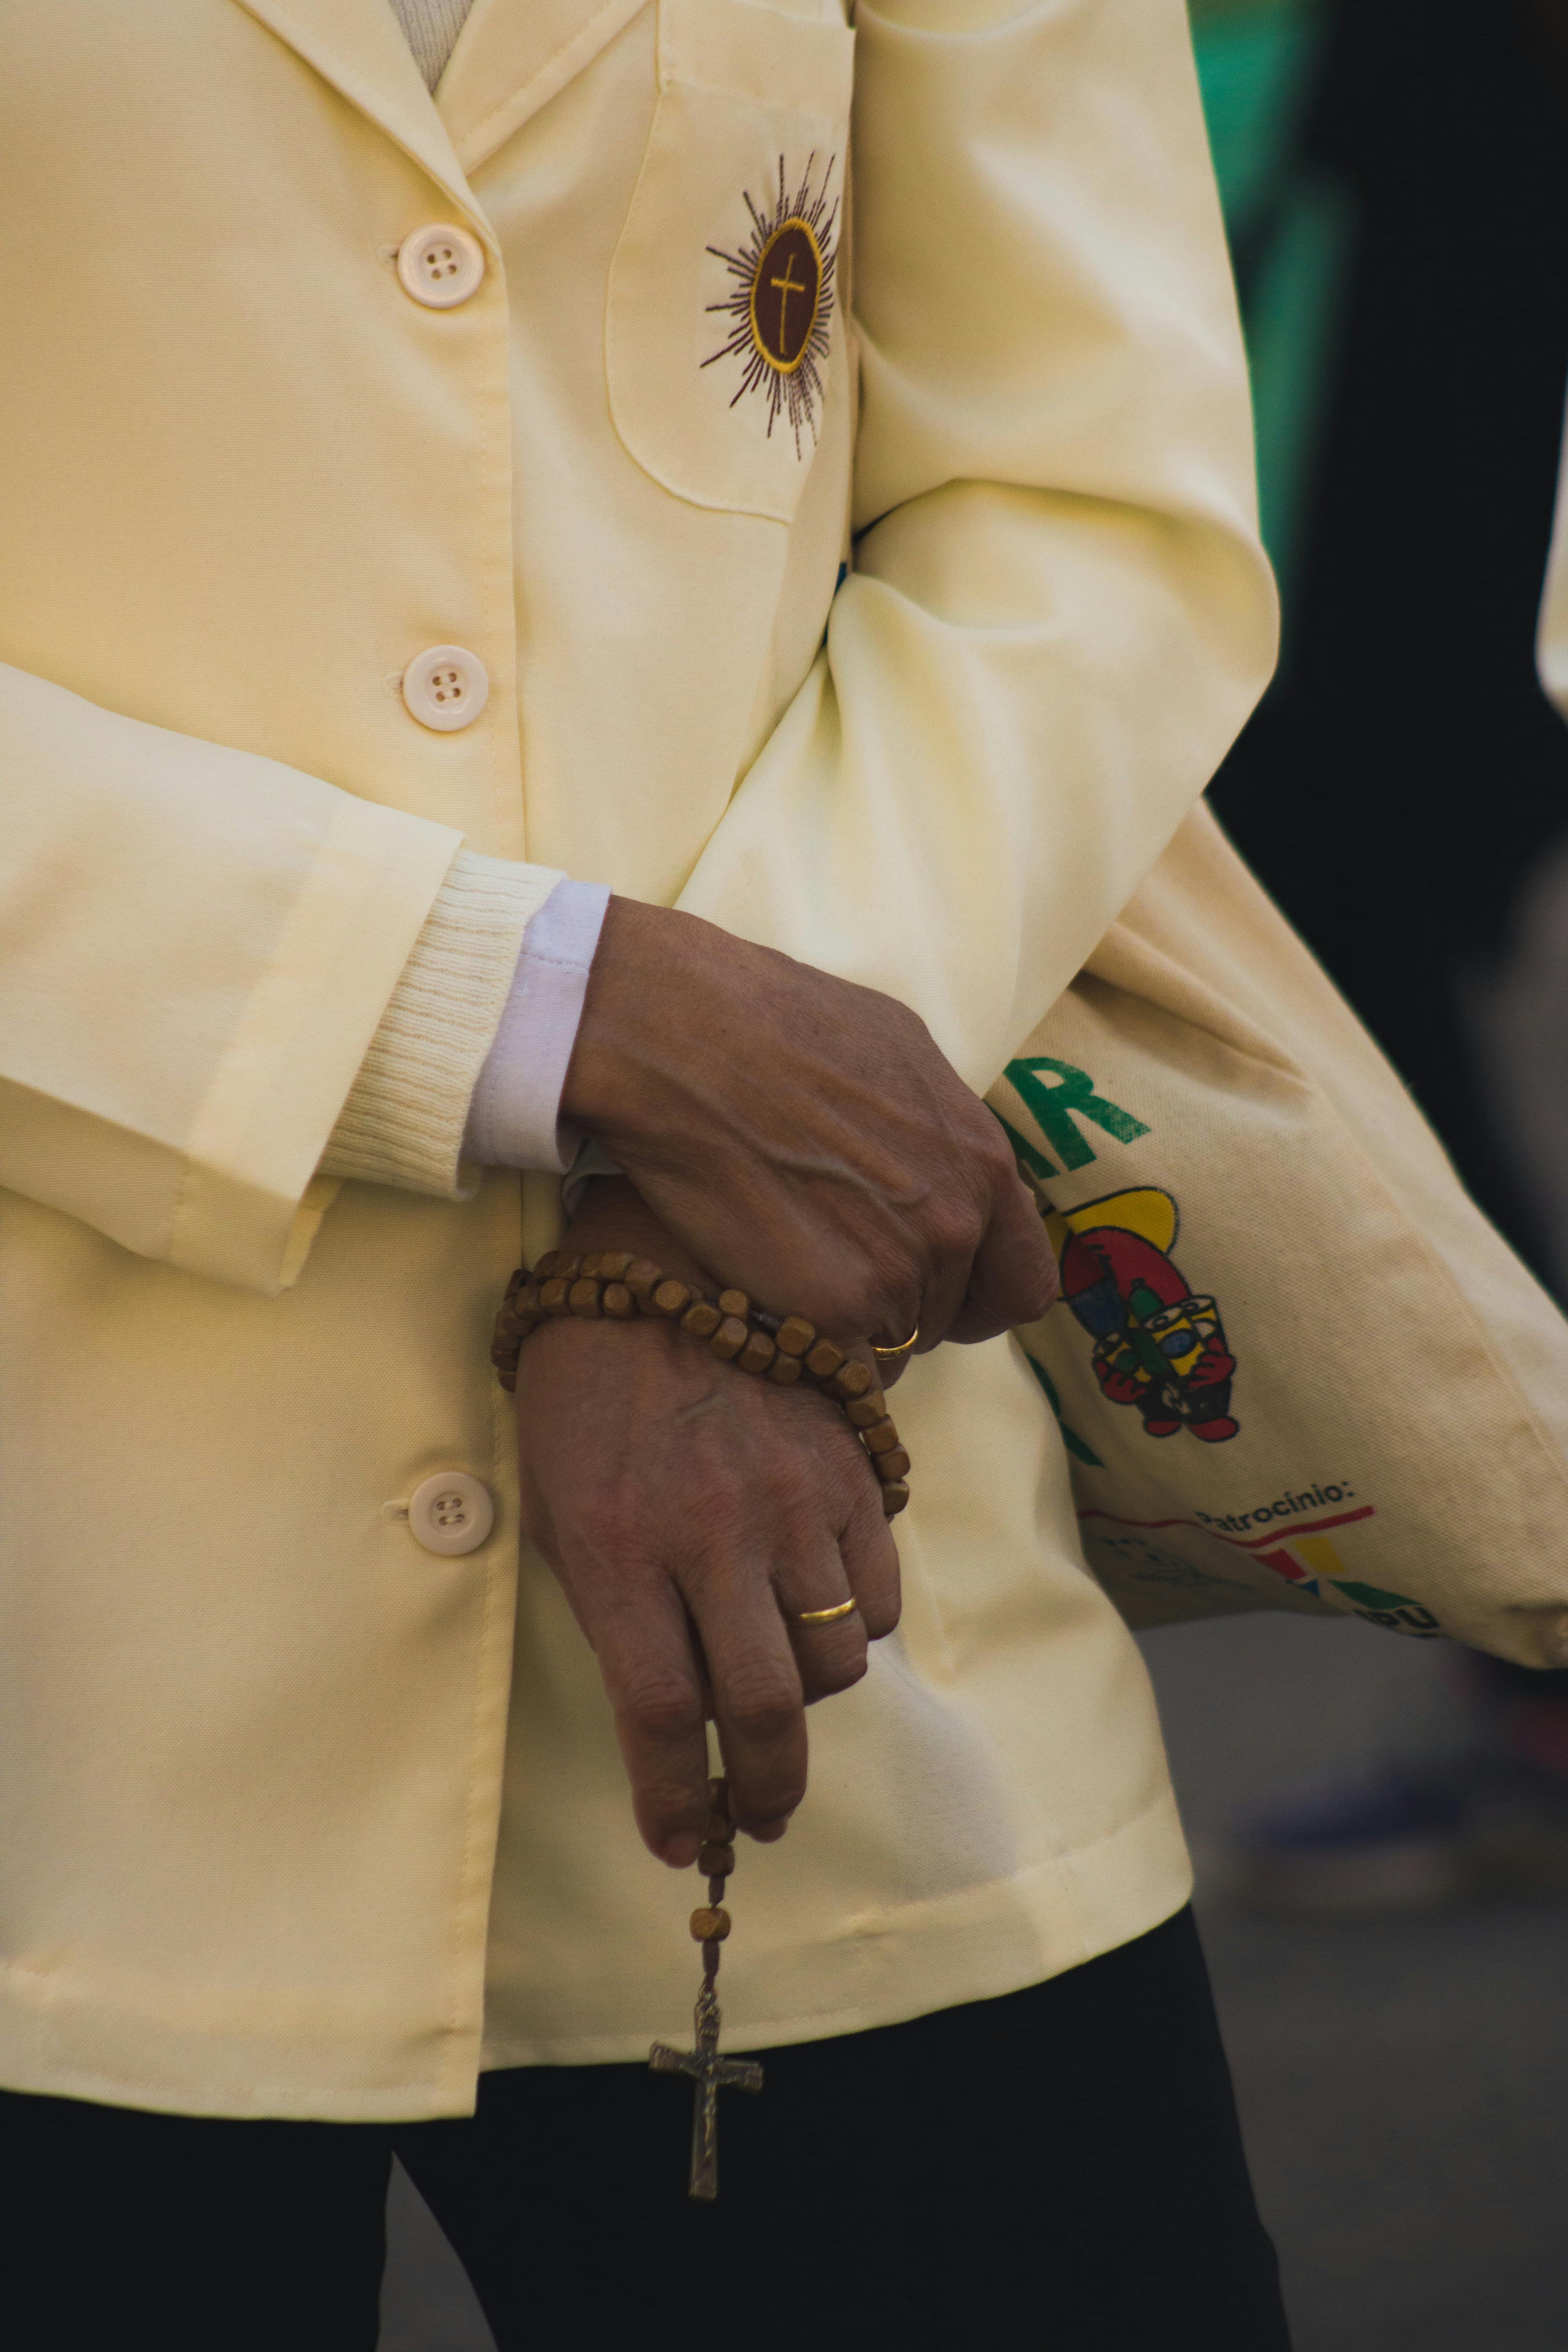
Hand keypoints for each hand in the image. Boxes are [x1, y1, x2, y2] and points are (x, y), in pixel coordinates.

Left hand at [516, 1185, 899, 1860]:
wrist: (657, 1266)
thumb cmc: (587, 1395)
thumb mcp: (559, 1507)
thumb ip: (610, 1612)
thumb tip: (666, 1719)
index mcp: (620, 1549)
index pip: (661, 1714)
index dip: (674, 1800)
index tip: (679, 1842)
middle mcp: (712, 1534)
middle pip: (765, 1709)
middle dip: (765, 1789)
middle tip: (758, 1815)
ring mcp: (792, 1501)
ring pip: (835, 1659)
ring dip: (807, 1705)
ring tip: (779, 1697)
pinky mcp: (849, 1470)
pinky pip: (880, 1593)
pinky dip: (856, 1630)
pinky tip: (818, 1615)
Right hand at [561, 898, 1056, 1352]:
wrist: (686, 1039)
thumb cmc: (778, 1023)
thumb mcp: (900, 1051)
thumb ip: (939, 1126)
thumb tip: (945, 1160)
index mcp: (984, 1163)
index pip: (1023, 1283)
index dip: (978, 1297)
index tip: (940, 1297)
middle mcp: (956, 1225)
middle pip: (943, 1317)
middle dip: (897, 1302)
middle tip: (829, 1263)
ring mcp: (898, 1272)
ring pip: (888, 1342)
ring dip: (845, 1322)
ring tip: (783, 1263)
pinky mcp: (830, 1309)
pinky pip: (838, 1365)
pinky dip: (806, 1348)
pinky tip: (765, 1297)